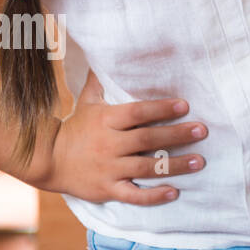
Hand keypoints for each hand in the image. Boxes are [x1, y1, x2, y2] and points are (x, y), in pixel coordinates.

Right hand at [30, 72, 207, 204]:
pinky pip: (133, 195)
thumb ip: (99, 81)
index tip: (185, 105)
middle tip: (203, 130)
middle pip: (148, 139)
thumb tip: (104, 53)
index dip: (161, 108)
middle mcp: (109, 144)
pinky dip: (153, 196)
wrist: (47, 161)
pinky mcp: (107, 189)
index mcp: (107, 120)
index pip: (138, 112)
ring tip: (199, 162)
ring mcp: (109, 169)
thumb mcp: (87, 102)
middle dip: (177, 135)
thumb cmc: (75, 127)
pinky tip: (174, 192)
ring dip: (175, 165)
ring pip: (146, 168)